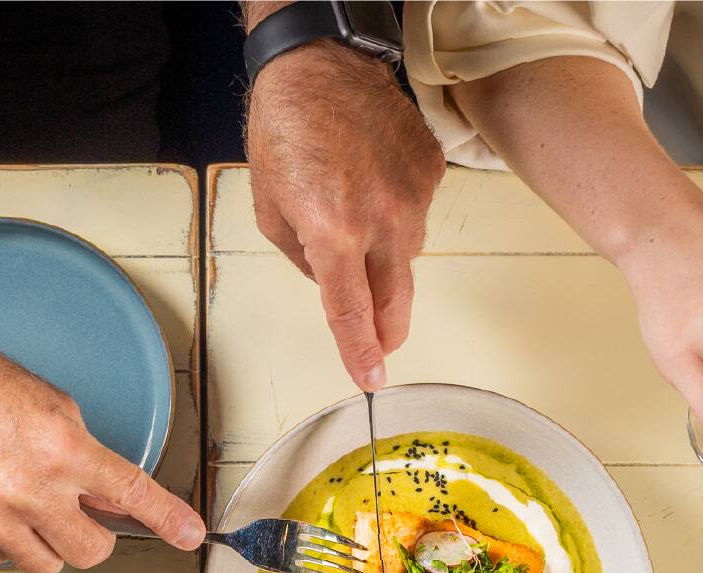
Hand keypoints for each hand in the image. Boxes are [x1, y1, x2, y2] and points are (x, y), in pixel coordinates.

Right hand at [0, 336, 202, 572]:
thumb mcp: (46, 402)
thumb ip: (82, 450)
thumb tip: (109, 493)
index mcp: (62, 447)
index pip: (131, 493)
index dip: (167, 519)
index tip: (191, 535)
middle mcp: (31, 488)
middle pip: (92, 551)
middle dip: (89, 537)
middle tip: (72, 516)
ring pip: (48, 566)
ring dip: (45, 545)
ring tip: (22, 508)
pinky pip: (2, 562)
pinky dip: (2, 544)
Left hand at [246, 40, 444, 389]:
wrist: (319, 63)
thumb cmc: (285, 127)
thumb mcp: (271, 208)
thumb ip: (304, 259)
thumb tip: (331, 283)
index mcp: (333, 231)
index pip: (352, 312)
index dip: (360, 352)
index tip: (371, 379)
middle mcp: (381, 217)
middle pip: (395, 300)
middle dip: (387, 330)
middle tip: (381, 345)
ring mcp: (413, 194)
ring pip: (407, 257)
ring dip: (387, 262)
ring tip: (357, 226)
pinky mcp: (431, 171)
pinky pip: (418, 215)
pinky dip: (397, 216)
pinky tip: (373, 190)